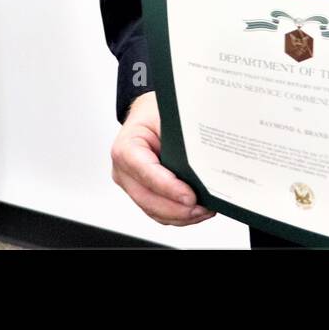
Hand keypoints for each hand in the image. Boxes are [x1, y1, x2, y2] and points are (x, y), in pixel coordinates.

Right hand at [110, 92, 214, 225]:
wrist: (148, 114)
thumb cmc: (155, 113)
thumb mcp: (167, 116)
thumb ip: (180, 138)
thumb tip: (205, 158)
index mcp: (126, 147)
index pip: (145, 172)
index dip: (168, 188)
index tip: (190, 196)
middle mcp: (123, 170)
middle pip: (148, 199)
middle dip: (177, 208)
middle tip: (202, 208)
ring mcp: (131, 185)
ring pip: (153, 210)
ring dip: (180, 216)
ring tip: (203, 211)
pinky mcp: (142, 193)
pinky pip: (158, 211)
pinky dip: (177, 215)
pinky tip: (195, 211)